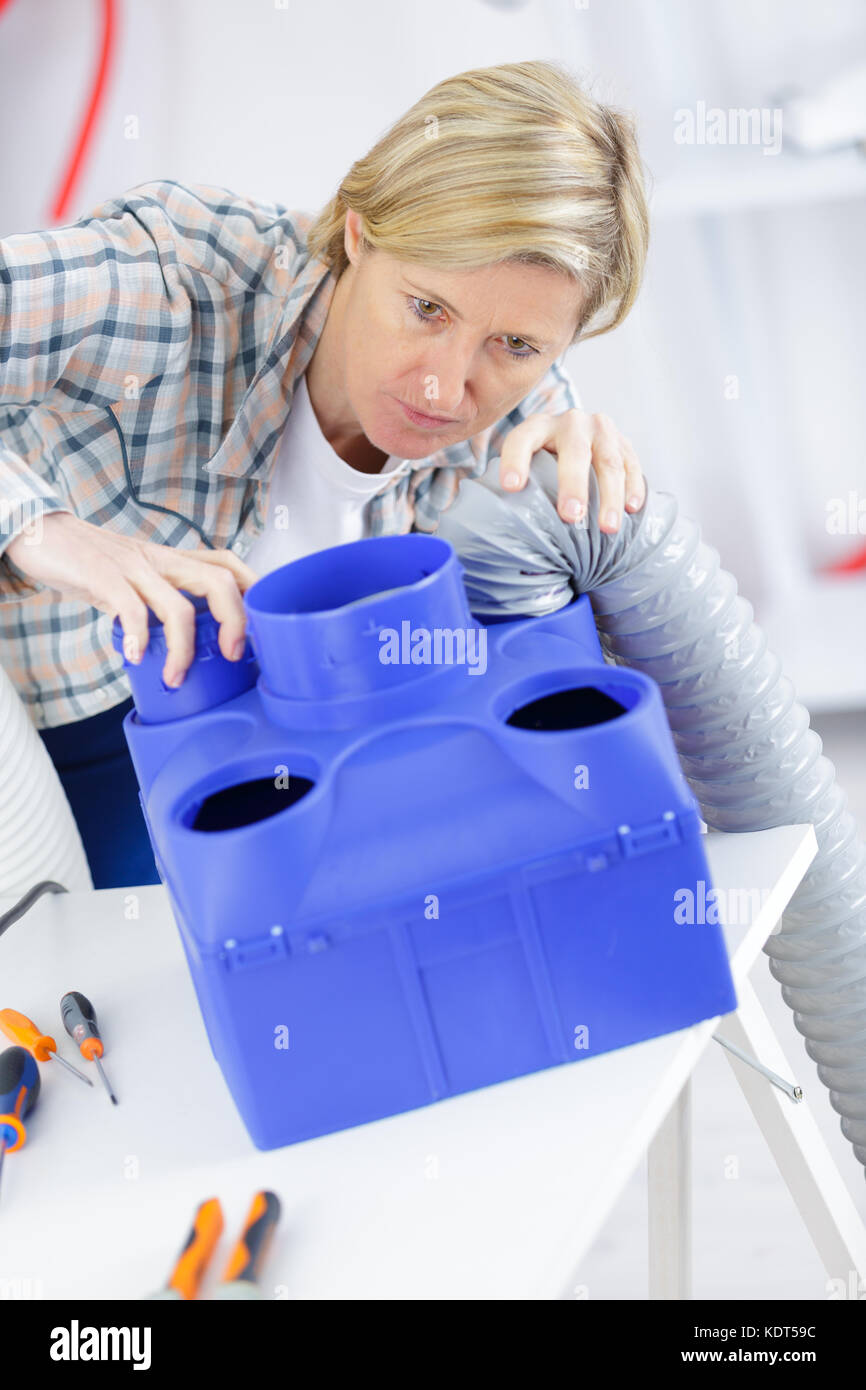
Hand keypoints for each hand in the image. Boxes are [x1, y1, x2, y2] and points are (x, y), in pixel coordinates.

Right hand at [6, 513, 258, 687]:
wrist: (41, 532)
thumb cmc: (90, 560)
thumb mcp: (136, 576)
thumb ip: (158, 599)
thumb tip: (178, 641)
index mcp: (171, 559)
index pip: (226, 563)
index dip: (253, 589)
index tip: (262, 625)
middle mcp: (160, 559)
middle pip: (218, 581)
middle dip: (235, 621)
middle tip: (232, 655)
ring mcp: (133, 567)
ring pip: (178, 604)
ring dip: (183, 648)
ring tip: (175, 676)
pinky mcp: (103, 575)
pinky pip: (131, 608)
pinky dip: (137, 637)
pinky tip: (133, 657)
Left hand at [498, 409, 646, 532]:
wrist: (578, 439)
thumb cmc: (543, 463)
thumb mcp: (525, 463)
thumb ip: (514, 482)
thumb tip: (495, 519)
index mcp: (537, 426)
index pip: (522, 439)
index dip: (515, 461)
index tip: (511, 487)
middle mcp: (571, 422)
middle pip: (574, 451)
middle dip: (573, 485)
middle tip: (571, 516)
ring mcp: (601, 430)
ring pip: (609, 461)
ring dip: (610, 496)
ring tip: (607, 528)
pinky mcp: (624, 443)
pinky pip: (632, 465)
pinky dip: (634, 487)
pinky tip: (632, 509)